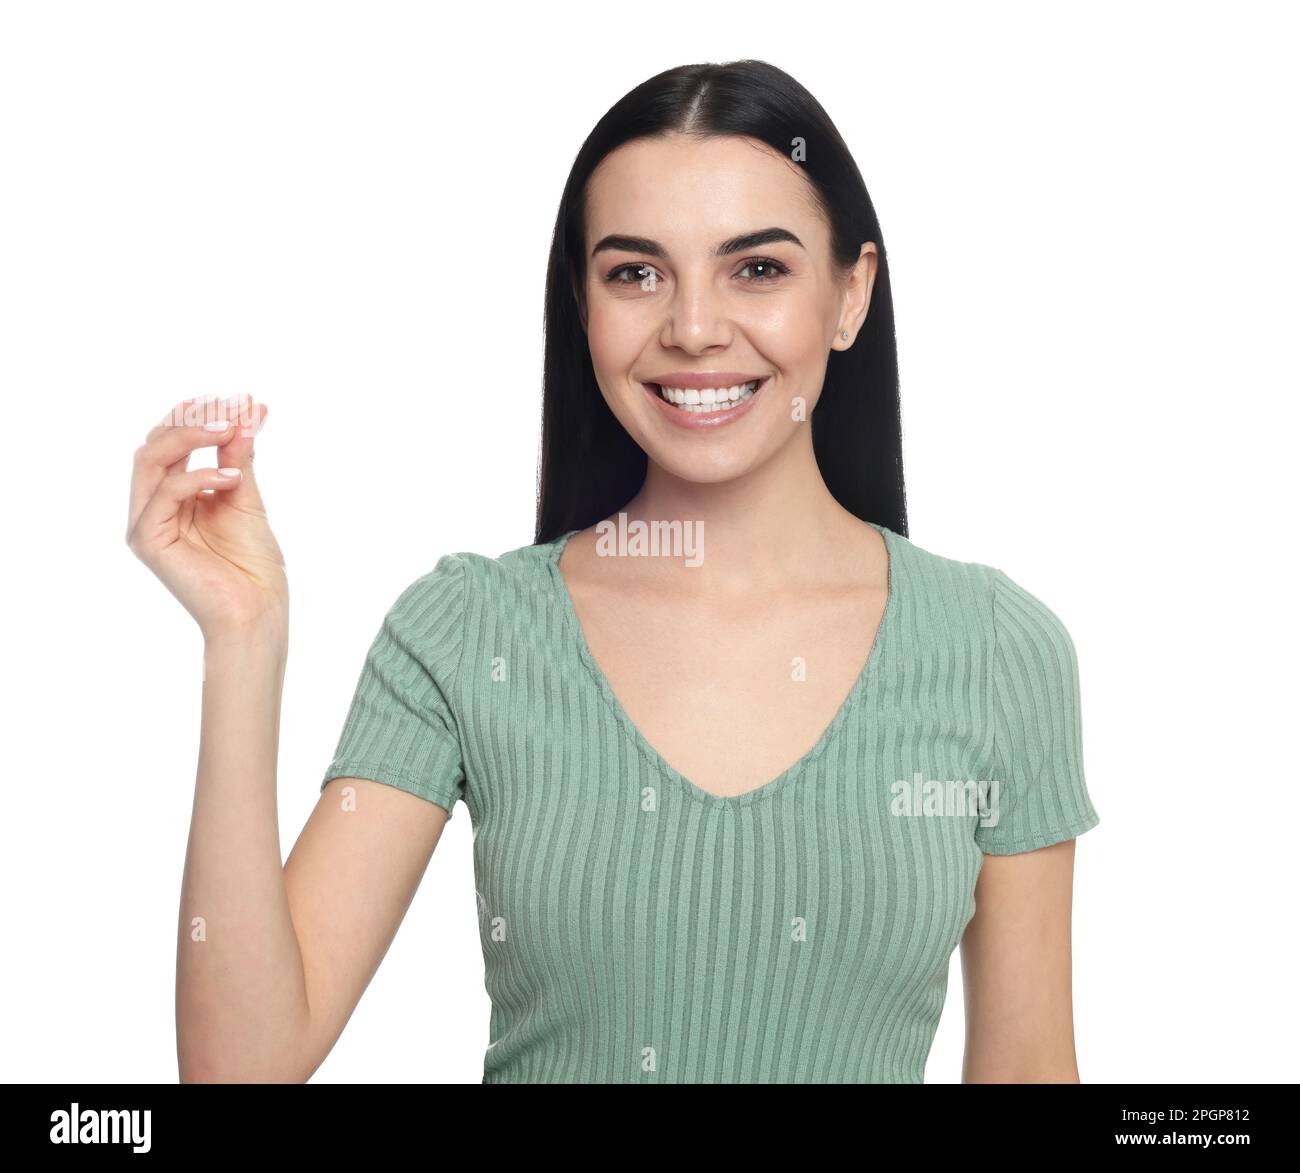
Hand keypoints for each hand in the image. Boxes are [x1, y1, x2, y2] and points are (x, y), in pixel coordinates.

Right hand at [127, 393, 287, 641]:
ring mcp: (147, 522)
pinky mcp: (148, 540)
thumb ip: (239, 455)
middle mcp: (154, 505)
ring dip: (191, 436)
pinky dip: (198, 476)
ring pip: (150, 459)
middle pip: (155, 443)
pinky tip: (232, 477)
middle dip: (192, 418)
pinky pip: (164, 493)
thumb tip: (248, 409)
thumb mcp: (247, 497)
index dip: (200, 415)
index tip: (240, 400)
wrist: (257, 610)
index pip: (174, 442)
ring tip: (230, 428)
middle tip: (231, 407)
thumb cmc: (253, 565)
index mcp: (175, 495)